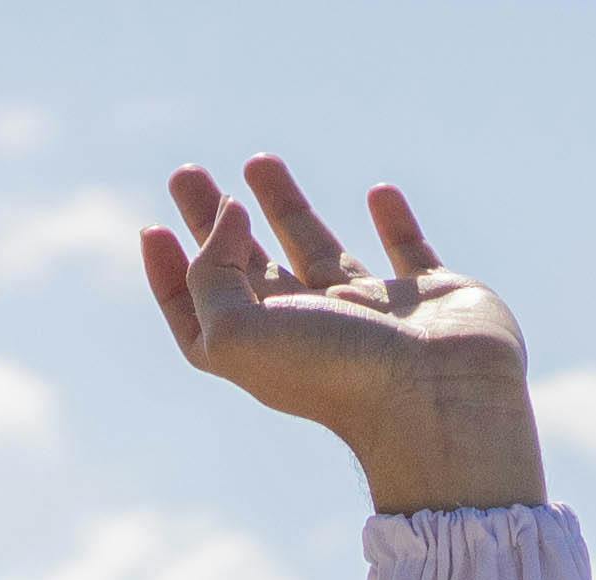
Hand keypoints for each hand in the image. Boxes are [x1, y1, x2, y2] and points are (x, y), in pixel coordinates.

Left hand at [139, 158, 542, 513]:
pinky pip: (410, 253)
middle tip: (186, 175)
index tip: (155, 228)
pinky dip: (396, 222)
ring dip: (285, 208)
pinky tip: (378, 194)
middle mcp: (312, 333)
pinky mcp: (430, 300)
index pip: (202, 312)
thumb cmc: (337, 375)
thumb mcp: (237, 333)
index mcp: (262, 350)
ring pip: (318, 253)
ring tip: (256, 162)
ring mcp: (374, 317)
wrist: (440, 402)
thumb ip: (212, 272)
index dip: (172, 275)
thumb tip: (230, 214)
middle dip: (215, 225)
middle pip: (249, 272)